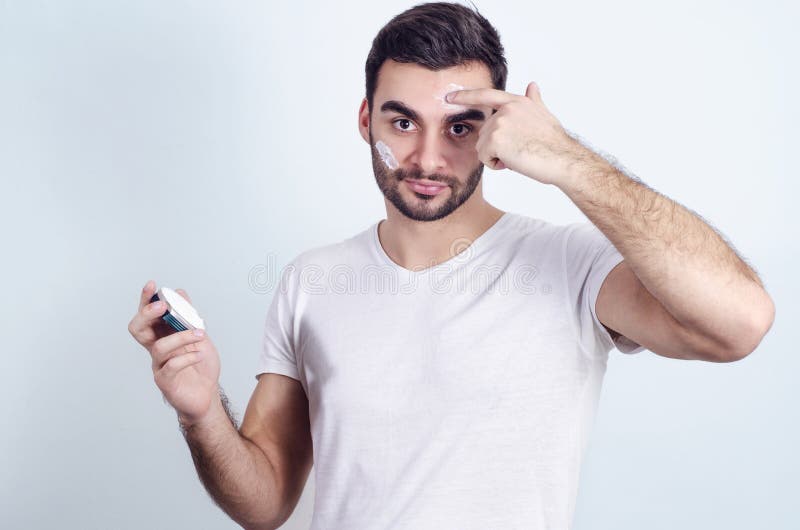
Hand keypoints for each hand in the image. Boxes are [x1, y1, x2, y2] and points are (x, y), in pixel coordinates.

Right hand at [127, 280, 220, 426]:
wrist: (208, 395)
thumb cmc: (200, 366)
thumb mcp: (199, 336)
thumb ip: (188, 317)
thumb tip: (180, 292)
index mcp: (162, 336)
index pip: (147, 316)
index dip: (145, 300)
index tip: (152, 285)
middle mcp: (156, 349)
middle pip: (137, 329)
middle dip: (147, 314)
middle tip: (163, 306)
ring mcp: (159, 365)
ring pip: (159, 347)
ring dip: (181, 336)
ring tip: (200, 335)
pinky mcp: (166, 381)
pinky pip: (172, 366)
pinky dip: (188, 356)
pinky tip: (199, 354)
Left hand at [446, 82, 592, 185]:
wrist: (563, 159)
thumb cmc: (555, 143)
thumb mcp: (544, 115)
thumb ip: (534, 101)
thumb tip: (533, 85)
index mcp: (517, 102)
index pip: (486, 95)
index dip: (466, 96)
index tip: (449, 98)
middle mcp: (506, 110)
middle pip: (484, 132)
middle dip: (496, 147)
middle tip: (518, 151)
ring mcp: (500, 123)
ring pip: (482, 147)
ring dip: (496, 157)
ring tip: (518, 156)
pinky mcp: (495, 140)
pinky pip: (484, 158)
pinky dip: (495, 165)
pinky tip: (513, 163)